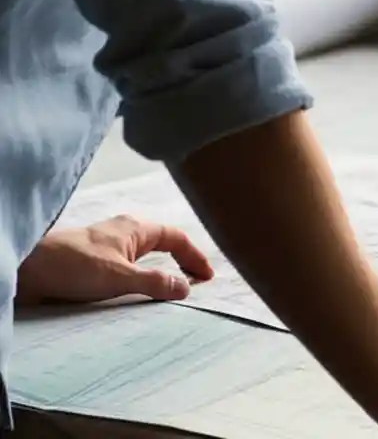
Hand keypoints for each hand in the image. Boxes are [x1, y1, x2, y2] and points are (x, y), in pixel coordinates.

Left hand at [16, 214, 215, 304]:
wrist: (26, 268)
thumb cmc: (72, 264)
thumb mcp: (120, 276)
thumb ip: (155, 282)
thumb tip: (186, 288)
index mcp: (136, 228)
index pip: (177, 238)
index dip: (195, 256)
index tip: (207, 277)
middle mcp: (124, 233)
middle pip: (163, 243)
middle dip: (182, 260)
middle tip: (196, 282)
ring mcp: (108, 246)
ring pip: (144, 255)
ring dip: (160, 270)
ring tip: (172, 290)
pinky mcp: (93, 262)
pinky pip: (128, 267)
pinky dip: (142, 277)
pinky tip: (139, 293)